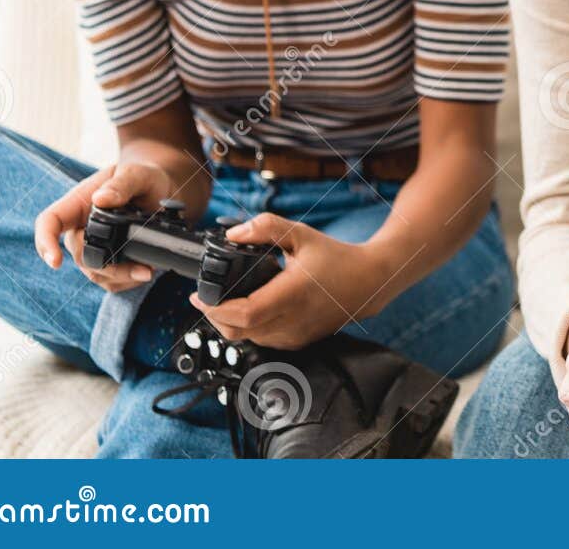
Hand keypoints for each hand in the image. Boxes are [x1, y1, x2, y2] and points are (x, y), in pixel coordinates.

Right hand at [34, 161, 209, 292]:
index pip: (49, 222)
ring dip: (121, 277)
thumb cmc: (142, 176)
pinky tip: (145, 271)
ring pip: (95, 273)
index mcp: (78, 204)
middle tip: (142, 269)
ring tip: (148, 271)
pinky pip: (110, 280)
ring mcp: (92, 246)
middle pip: (80, 256)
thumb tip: (102, 199)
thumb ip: (122, 184)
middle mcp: (80, 228)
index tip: (55, 261)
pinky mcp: (108, 260)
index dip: (45, 242)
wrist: (160, 188)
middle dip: (109, 267)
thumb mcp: (137, 173)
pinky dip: (127, 281)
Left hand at [192, 213, 390, 348]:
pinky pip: (263, 340)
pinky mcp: (298, 342)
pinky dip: (249, 328)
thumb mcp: (302, 234)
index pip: (242, 314)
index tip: (198, 296)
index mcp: (292, 294)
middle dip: (214, 317)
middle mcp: (293, 320)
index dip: (213, 309)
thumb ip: (267, 228)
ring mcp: (296, 335)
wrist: (369, 282)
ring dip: (230, 324)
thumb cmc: (337, 258)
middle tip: (205, 299)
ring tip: (225, 303)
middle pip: (237, 332)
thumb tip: (235, 234)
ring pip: (248, 339)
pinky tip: (249, 310)